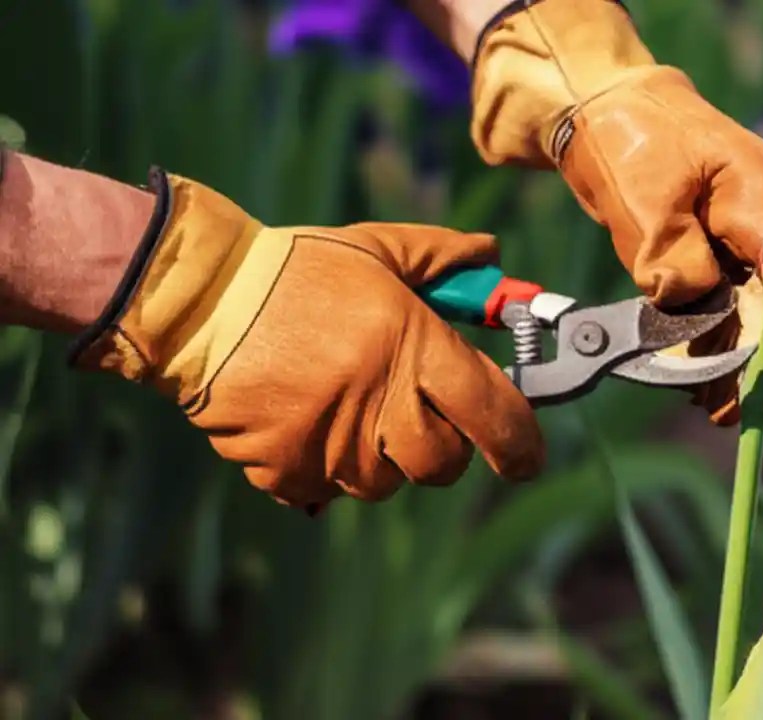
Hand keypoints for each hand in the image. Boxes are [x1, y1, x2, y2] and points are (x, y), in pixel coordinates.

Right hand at [72, 171, 543, 511]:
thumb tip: (494, 256)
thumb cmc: (298, 270)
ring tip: (346, 404)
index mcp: (413, 346)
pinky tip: (305, 419)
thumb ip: (445, 258)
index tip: (524, 455)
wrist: (198, 301)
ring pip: (384, 483)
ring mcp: (330, 442)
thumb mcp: (377, 248)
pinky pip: (327, 491)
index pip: (494, 415)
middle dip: (442, 448)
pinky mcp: (286, 469)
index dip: (520, 444)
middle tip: (415, 413)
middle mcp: (380, 401)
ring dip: (379, 456)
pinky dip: (323, 466)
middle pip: (442, 464)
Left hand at [469, 0, 762, 423]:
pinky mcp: (713, 248)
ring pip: (750, 307)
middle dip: (759, 356)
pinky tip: (697, 376)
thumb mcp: (644, 200)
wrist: (601, 105)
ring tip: (715, 406)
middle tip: (733, 408)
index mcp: (757, 194)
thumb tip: (688, 302)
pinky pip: (723, 301)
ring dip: (733, 355)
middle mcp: (758, 218)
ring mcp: (738, 234)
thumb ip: (672, 257)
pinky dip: (710, 337)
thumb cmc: (626, 138)